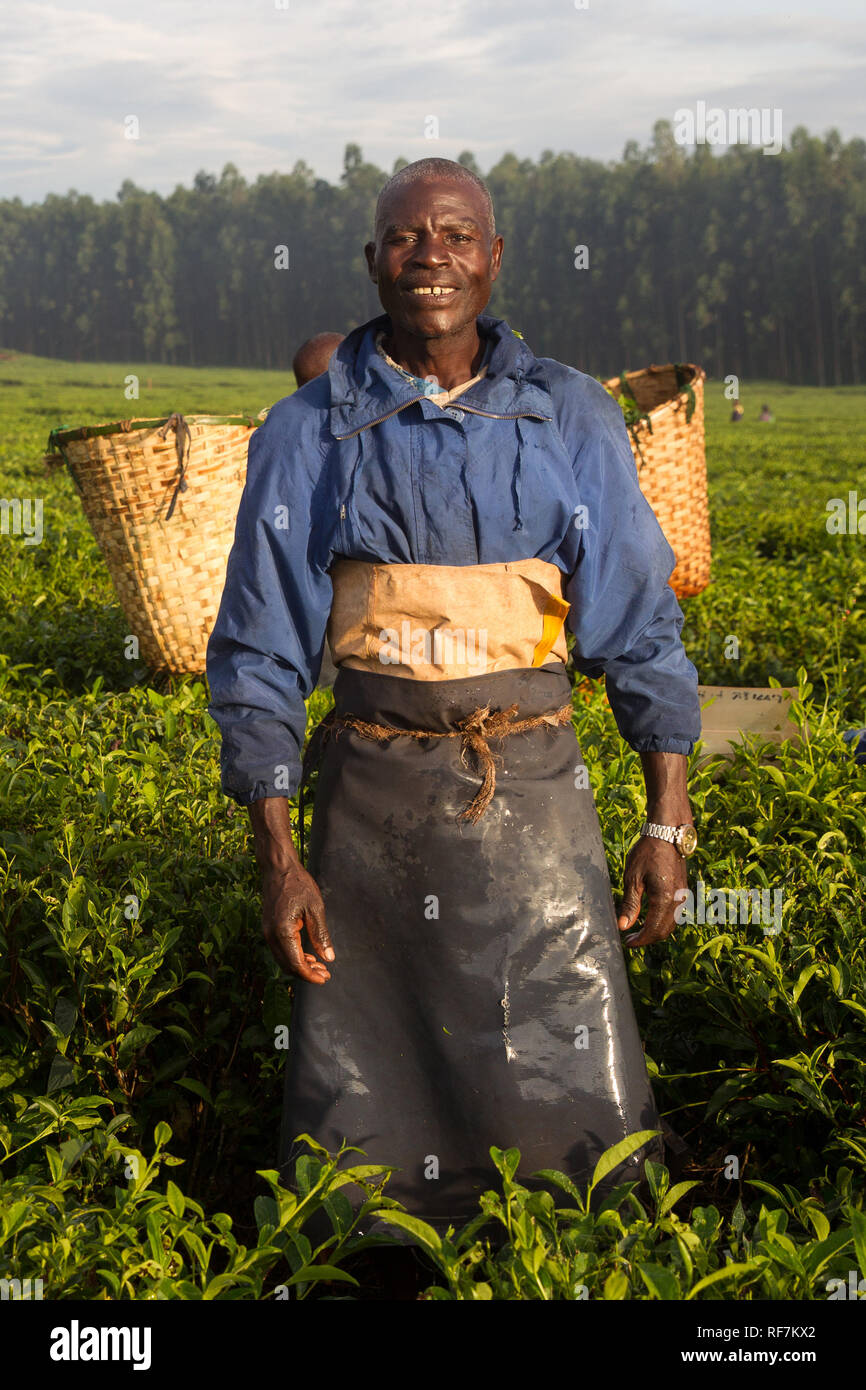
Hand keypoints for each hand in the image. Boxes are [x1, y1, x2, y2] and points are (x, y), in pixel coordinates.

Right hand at [261, 863, 334, 982]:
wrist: (278, 868)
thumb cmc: (297, 884)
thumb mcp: (315, 908)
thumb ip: (321, 935)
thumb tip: (328, 958)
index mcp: (283, 931)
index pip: (296, 964)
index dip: (310, 975)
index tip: (324, 979)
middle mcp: (271, 935)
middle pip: (287, 966)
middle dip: (306, 973)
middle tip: (325, 974)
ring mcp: (267, 932)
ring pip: (282, 959)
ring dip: (299, 966)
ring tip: (319, 966)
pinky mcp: (268, 928)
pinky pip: (280, 949)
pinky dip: (293, 956)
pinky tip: (307, 954)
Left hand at [616, 835, 686, 947]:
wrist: (667, 832)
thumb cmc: (648, 852)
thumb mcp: (632, 878)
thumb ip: (630, 904)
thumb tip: (623, 926)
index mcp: (665, 899)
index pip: (654, 930)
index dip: (640, 940)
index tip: (627, 943)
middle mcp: (678, 900)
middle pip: (665, 930)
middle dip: (648, 938)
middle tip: (630, 938)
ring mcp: (682, 895)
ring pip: (671, 923)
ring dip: (656, 930)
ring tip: (638, 929)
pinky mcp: (682, 889)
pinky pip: (674, 912)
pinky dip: (662, 920)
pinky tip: (649, 916)